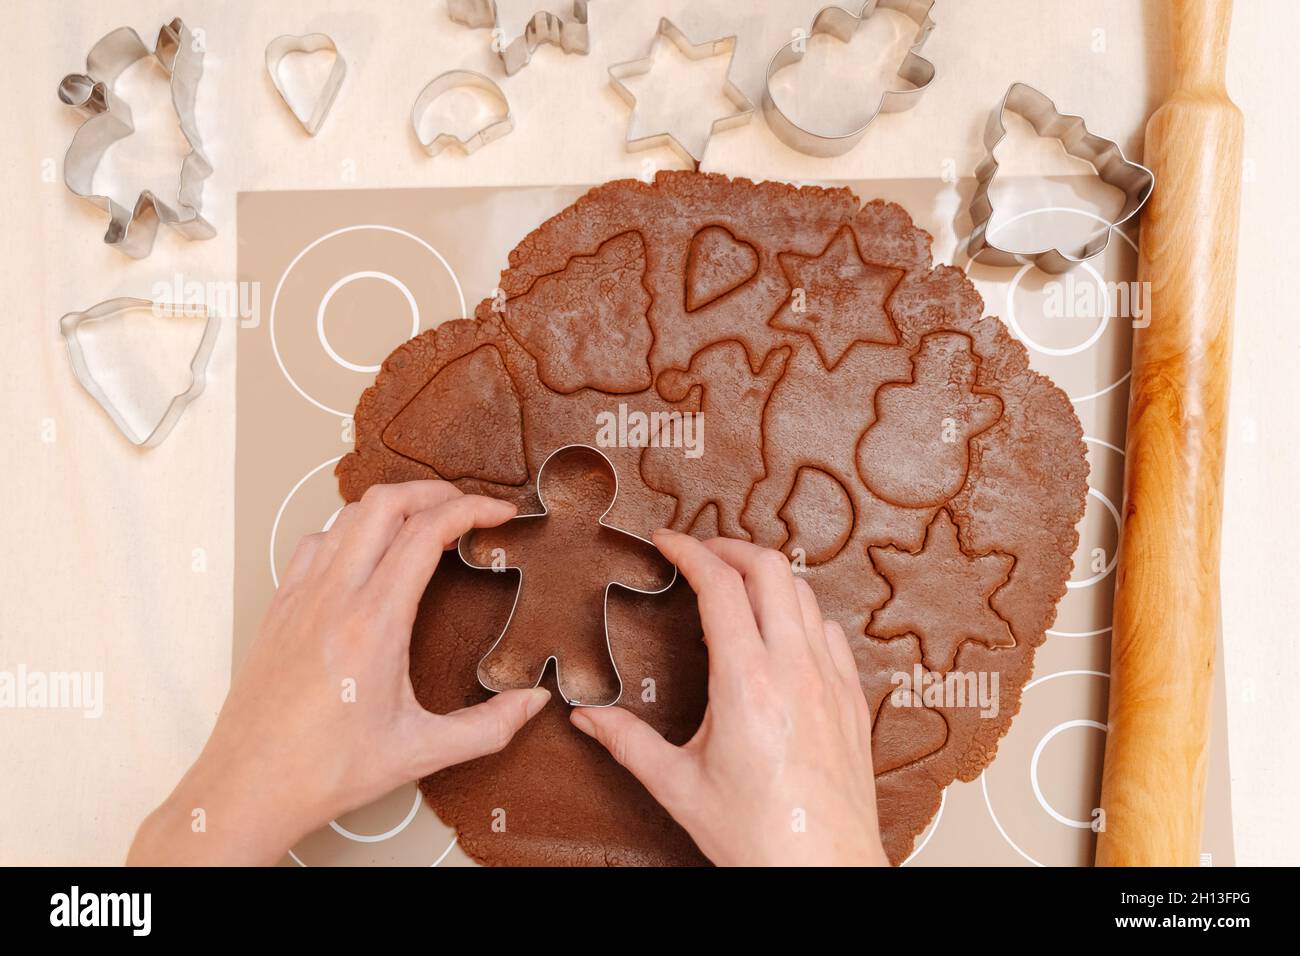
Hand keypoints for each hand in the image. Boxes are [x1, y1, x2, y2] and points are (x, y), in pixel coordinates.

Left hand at [128, 481, 548, 864]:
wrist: (248, 788)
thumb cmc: (325, 771)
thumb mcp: (421, 752)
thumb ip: (488, 727)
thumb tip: (533, 703)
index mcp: (374, 624)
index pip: (426, 532)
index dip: (472, 509)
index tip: (501, 512)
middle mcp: (333, 598)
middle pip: (385, 503)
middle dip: (434, 492)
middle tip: (468, 507)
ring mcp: (300, 597)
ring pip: (347, 516)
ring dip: (392, 507)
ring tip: (424, 524)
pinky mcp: (279, 608)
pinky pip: (316, 543)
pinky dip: (351, 531)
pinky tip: (368, 555)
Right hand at [570, 530, 887, 865]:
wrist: (824, 871)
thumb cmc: (758, 837)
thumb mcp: (679, 787)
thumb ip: (628, 743)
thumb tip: (587, 718)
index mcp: (747, 683)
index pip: (721, 585)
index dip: (689, 551)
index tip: (666, 542)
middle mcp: (795, 670)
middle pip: (771, 570)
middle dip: (731, 548)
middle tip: (700, 553)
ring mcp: (831, 681)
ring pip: (806, 594)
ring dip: (768, 578)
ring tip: (736, 586)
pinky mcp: (852, 700)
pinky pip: (831, 632)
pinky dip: (802, 614)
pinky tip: (782, 633)